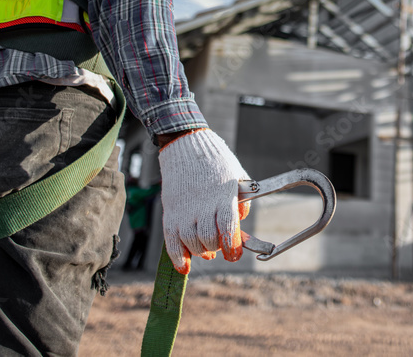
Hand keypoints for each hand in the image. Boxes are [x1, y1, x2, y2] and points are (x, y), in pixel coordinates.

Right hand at [157, 128, 250, 273]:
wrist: (186, 146)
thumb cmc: (216, 161)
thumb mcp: (237, 177)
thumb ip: (241, 202)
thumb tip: (239, 224)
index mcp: (222, 197)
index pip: (227, 228)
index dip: (232, 246)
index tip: (234, 255)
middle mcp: (202, 206)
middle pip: (209, 239)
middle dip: (217, 247)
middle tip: (220, 245)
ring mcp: (184, 211)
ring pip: (192, 243)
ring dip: (201, 251)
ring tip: (206, 250)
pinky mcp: (170, 212)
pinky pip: (172, 241)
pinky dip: (178, 257)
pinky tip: (185, 266)